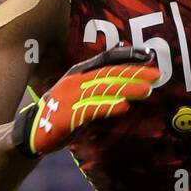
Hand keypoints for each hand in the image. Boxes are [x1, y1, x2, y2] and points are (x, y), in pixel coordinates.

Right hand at [12, 46, 159, 156]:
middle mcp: (75, 81)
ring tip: (147, 90)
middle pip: (109, 73)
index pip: (107, 60)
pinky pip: (90, 110)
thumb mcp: (81, 96)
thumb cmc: (62, 114)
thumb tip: (127, 85)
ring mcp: (69, 97)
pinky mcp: (65, 116)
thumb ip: (101, 89)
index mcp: (79, 74)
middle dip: (135, 73)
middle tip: (158, 75)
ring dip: (127, 88)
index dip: (128, 57)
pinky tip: (123, 107)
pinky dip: (107, 107)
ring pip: (103, 89)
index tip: (150, 57)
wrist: (32, 133)